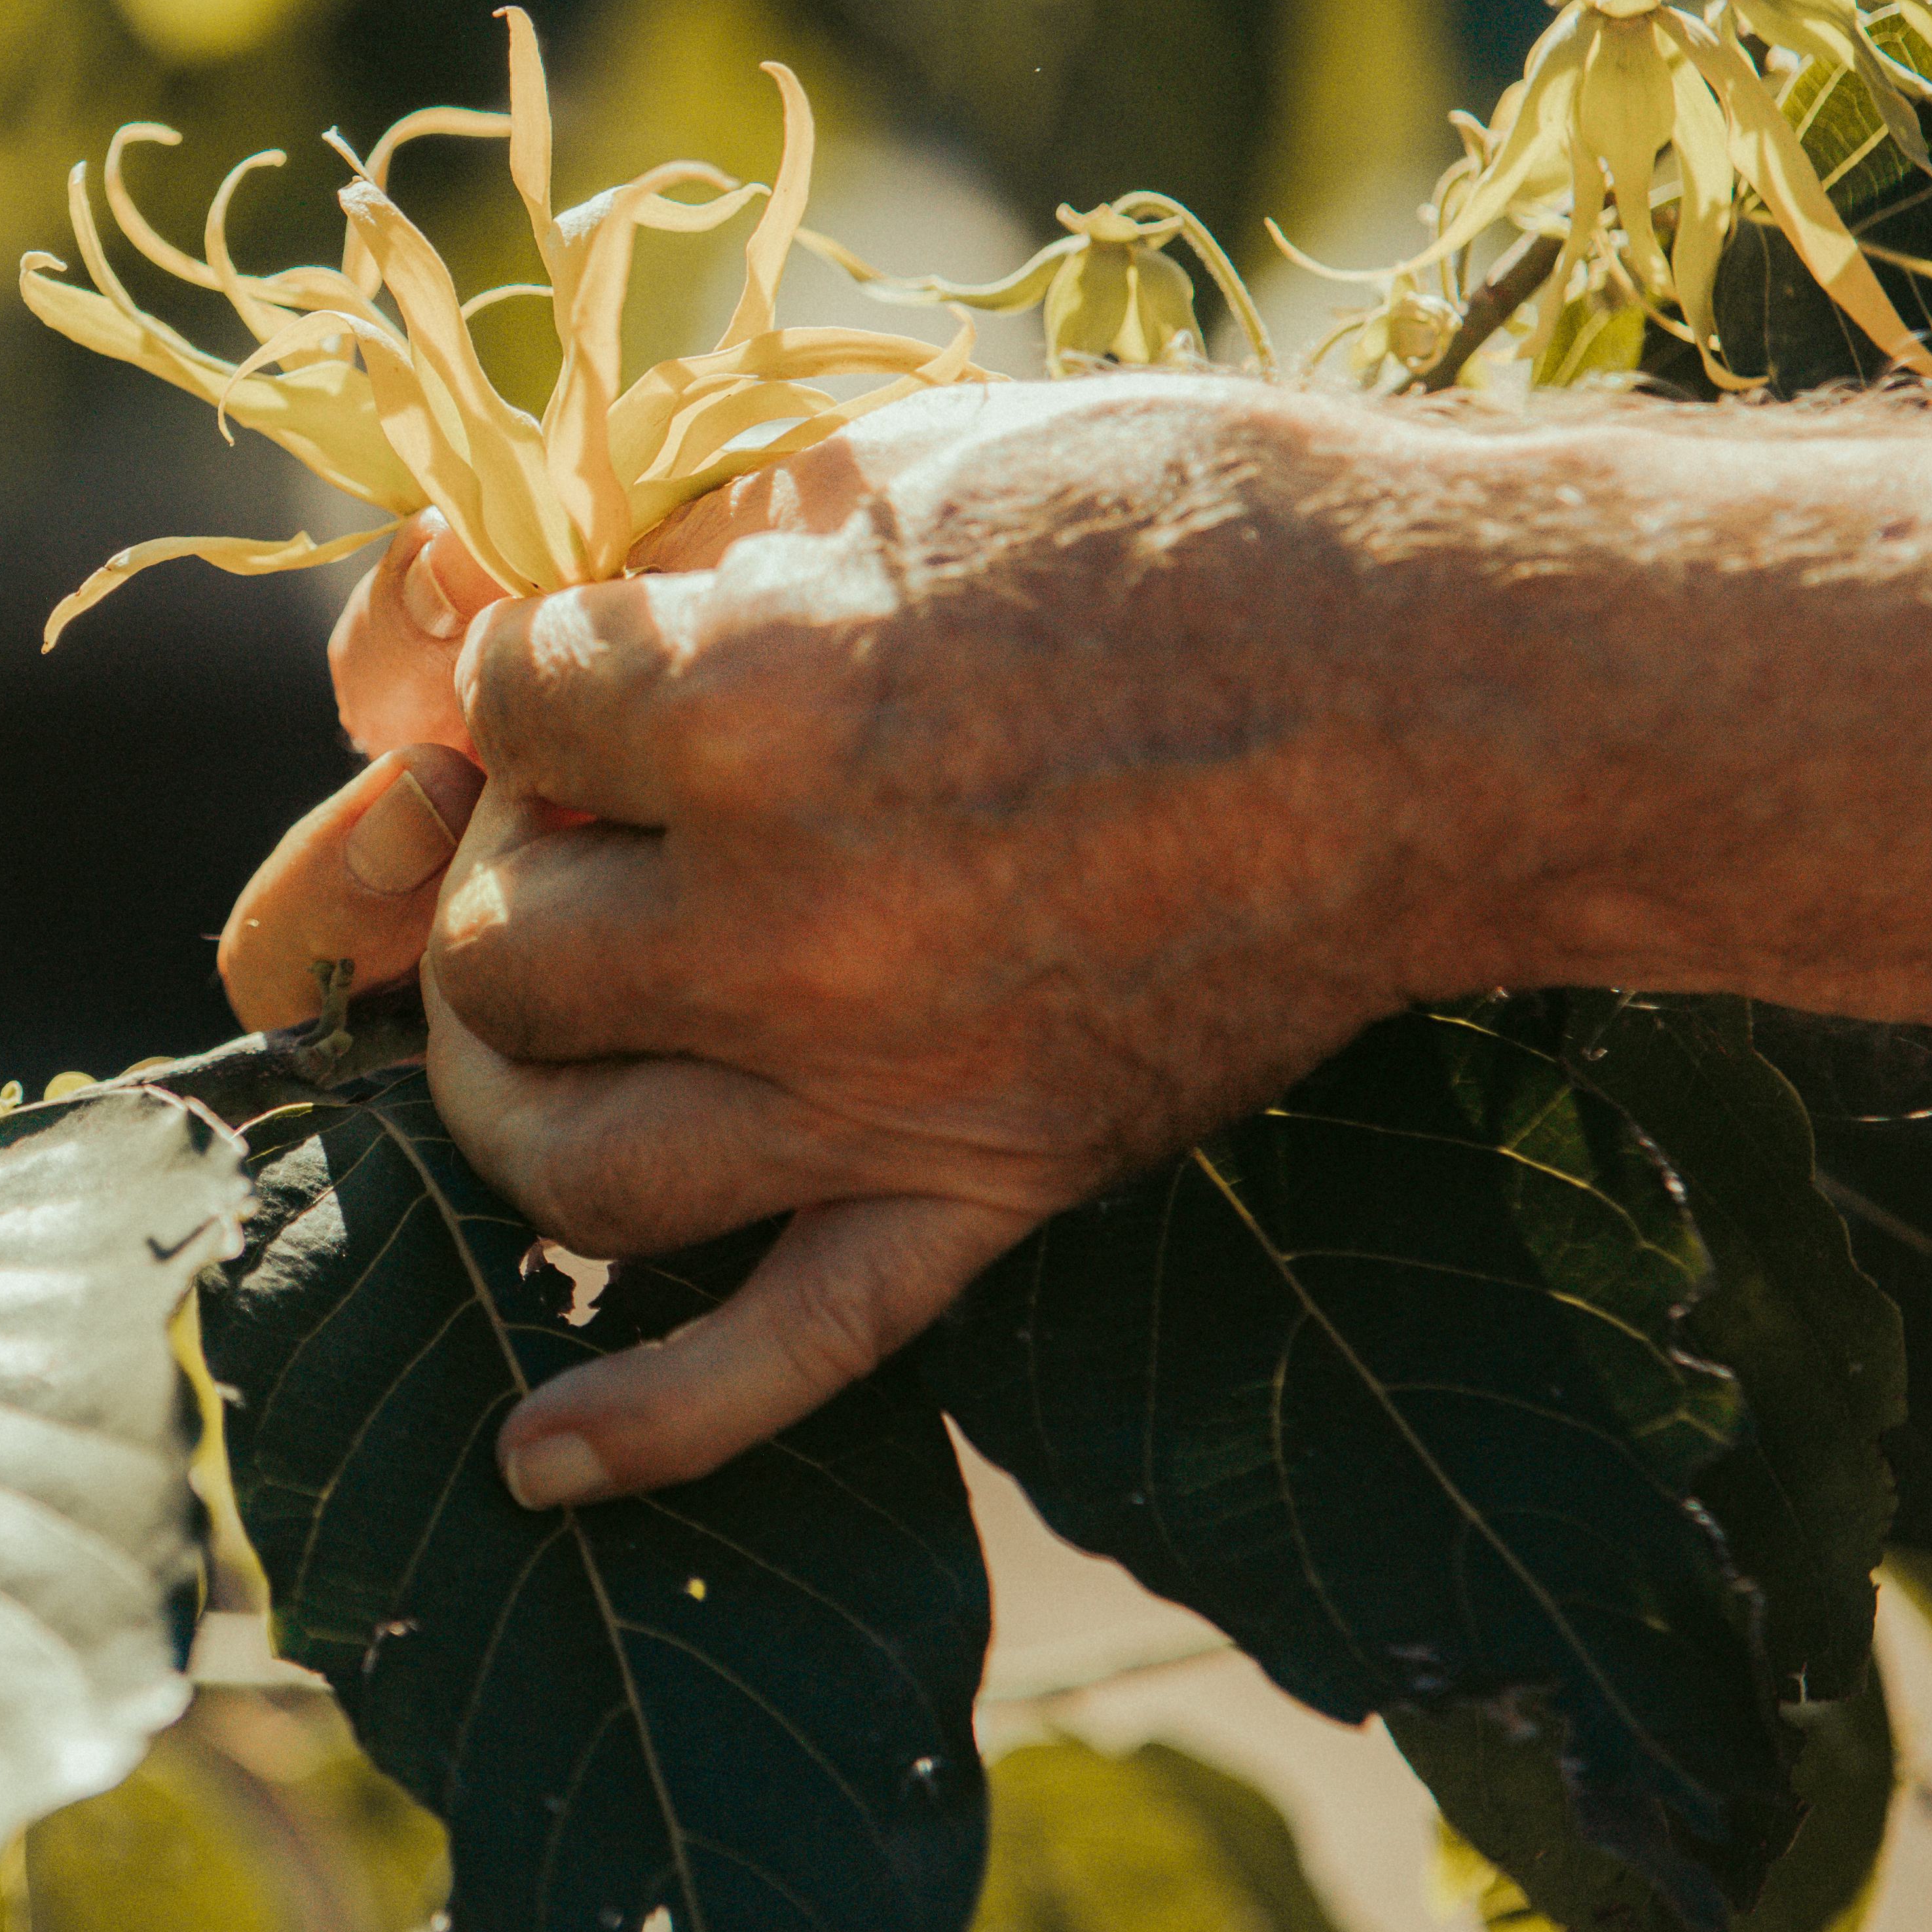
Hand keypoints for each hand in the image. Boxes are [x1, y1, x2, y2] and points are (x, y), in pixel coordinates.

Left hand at [223, 373, 1931, 1511]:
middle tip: (610, 809)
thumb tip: (479, 621)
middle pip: (504, 951)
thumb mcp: (892, 469)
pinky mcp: (993, 1190)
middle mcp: (793, 924)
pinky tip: (537, 1462)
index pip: (502, 707)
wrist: (1452, 685)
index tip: (611, 652)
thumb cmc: (1175, 527)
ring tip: (563, 1022)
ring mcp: (887, 1087)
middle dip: (520, 865)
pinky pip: (785, 1357)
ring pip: (571, 1161)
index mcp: (754, 708)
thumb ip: (668, 555)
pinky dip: (644, 1425)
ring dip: (523, 1094)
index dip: (540, 668)